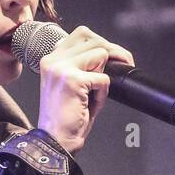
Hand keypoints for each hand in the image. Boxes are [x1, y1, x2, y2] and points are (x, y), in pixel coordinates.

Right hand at [35, 25, 134, 152]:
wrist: (56, 140)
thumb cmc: (66, 117)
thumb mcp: (71, 84)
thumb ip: (82, 65)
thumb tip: (107, 53)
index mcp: (51, 58)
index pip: (82, 34)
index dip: (102, 45)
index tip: (113, 58)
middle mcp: (53, 59)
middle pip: (93, 39)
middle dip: (112, 52)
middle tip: (123, 65)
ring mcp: (61, 68)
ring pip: (100, 53)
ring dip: (105, 75)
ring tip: (95, 93)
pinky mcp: (73, 80)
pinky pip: (104, 79)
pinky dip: (103, 94)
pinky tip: (91, 104)